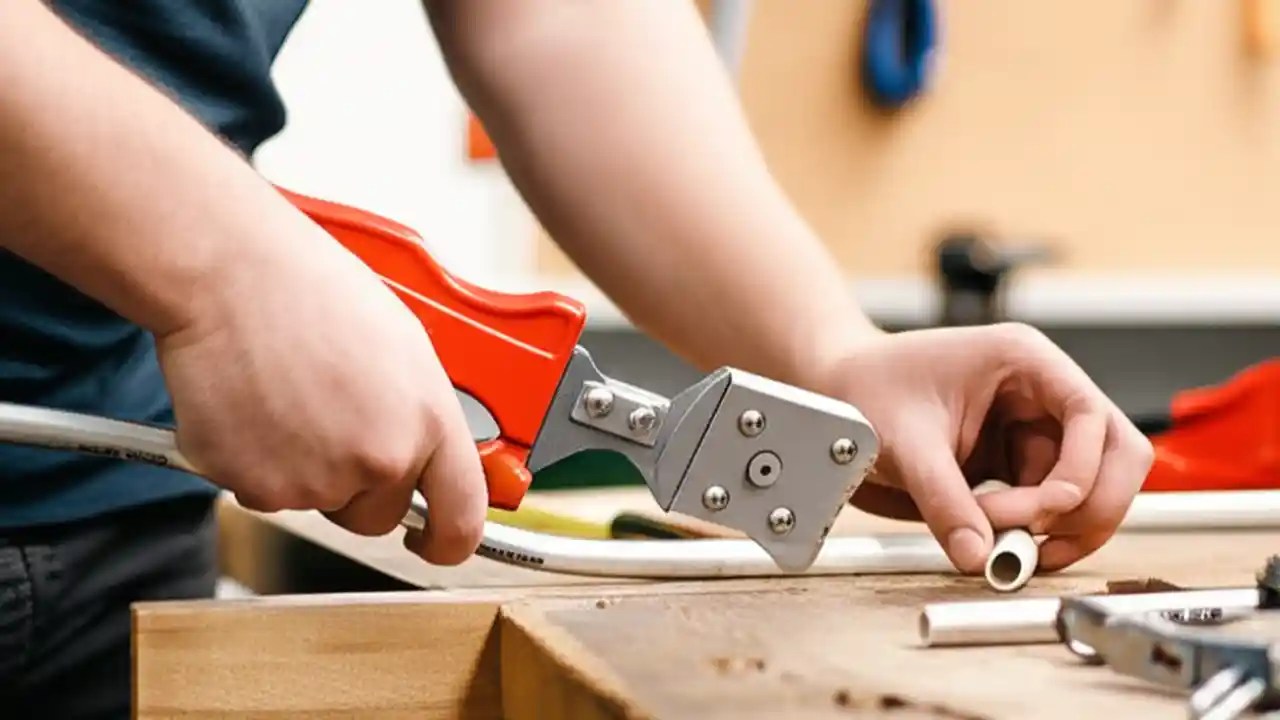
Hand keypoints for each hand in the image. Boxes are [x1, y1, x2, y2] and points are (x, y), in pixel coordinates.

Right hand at [153, 210, 486, 564]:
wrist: (230, 276)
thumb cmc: (313, 294)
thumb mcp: (404, 348)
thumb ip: (422, 415)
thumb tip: (432, 461)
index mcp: (428, 423)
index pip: (461, 518)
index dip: (448, 541)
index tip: (433, 541)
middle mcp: (380, 459)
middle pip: (378, 516)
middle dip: (358, 487)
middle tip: (329, 420)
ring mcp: (317, 479)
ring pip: (317, 502)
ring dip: (303, 468)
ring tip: (288, 395)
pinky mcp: (256, 486)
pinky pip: (263, 492)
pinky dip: (255, 462)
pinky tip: (253, 405)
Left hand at [819, 323, 1153, 572]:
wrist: (840, 391)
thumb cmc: (869, 387)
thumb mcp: (904, 441)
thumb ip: (942, 498)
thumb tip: (976, 554)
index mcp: (1023, 360)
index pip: (1089, 413)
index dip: (1083, 466)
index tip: (1050, 507)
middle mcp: (1041, 391)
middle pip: (1113, 452)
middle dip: (1089, 504)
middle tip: (1042, 541)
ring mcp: (1034, 428)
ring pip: (1088, 486)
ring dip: (1060, 525)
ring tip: (1003, 546)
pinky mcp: (1018, 462)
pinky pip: (1053, 504)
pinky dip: (1039, 532)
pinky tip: (1001, 545)